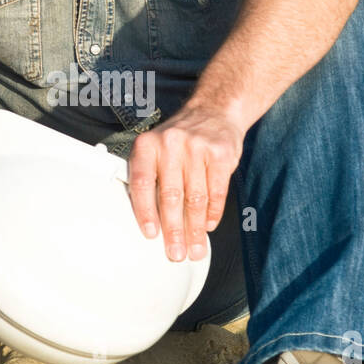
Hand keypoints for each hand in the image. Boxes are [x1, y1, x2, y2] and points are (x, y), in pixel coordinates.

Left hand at [126, 103, 245, 261]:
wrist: (214, 110)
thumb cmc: (180, 139)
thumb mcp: (155, 148)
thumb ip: (149, 177)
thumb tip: (149, 221)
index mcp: (147, 145)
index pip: (142, 183)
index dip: (145, 212)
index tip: (151, 235)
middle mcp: (171, 144)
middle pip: (171, 196)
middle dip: (174, 230)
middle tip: (176, 253)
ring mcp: (197, 148)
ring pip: (196, 198)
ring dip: (196, 229)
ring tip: (195, 248)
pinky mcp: (221, 154)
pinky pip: (217, 192)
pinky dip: (213, 213)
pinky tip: (209, 226)